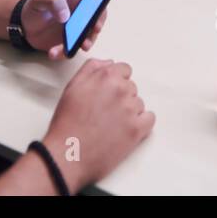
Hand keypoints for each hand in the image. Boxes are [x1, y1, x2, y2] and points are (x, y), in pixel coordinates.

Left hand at [20, 0, 109, 59]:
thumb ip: (53, 1)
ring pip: (91, 33)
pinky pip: (74, 47)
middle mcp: (82, 9)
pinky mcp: (72, 40)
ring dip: (88, 40)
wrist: (24, 27)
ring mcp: (79, 26)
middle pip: (99, 13)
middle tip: (95, 29)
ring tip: (81, 46)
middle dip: (99, 22)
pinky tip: (55, 52)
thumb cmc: (34, 7)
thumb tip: (66, 15)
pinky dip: (66, 52)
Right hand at [39, 59, 155, 190]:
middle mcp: (121, 89)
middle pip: (132, 88)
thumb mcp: (73, 87)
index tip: (109, 94)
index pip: (124, 70)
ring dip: (129, 112)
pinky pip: (149, 119)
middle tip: (104, 113)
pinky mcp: (137, 129)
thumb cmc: (67, 123)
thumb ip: (92, 69)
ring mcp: (131, 109)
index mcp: (106, 77)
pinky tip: (126, 130)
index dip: (116, 82)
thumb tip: (110, 62)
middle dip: (121, 98)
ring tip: (110, 125)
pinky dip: (141, 124)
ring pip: (139, 104)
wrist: (67, 154)